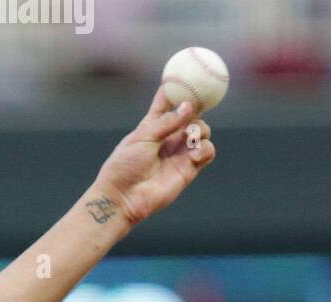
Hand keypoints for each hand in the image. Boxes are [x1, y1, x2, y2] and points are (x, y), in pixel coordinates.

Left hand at [93, 85, 215, 227]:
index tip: (184, 73)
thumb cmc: (124, 167)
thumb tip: (189, 106)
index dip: (176, 88)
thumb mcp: (143, 138)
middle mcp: (168, 137)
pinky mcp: (189, 169)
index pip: (166, 102)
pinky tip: (194, 153)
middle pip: (191, 114)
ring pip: (203, 131)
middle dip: (197, 108)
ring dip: (201, 129)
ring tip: (189, 137)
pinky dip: (206, 148)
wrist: (123, 198)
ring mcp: (179, 153)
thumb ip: (167, 122)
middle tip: (196, 107)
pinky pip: (207, 152)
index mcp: (152, 126)